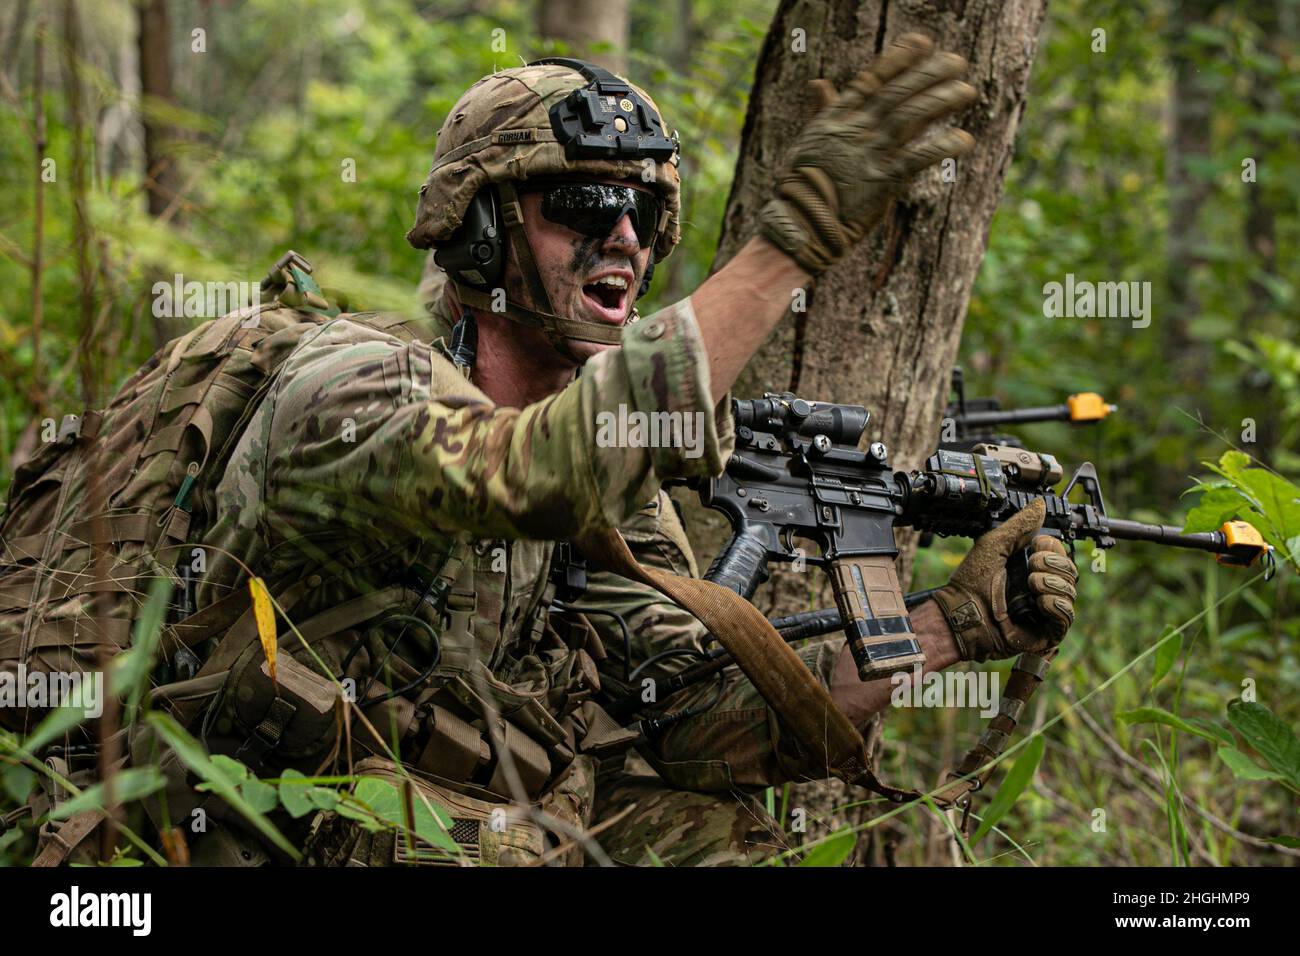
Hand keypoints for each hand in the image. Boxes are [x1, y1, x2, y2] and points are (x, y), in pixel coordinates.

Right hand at [758, 33, 977, 276]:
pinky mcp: (883, 183)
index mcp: (834, 119)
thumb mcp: (806, 142)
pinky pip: (918, 159)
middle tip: (958, 62)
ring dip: (942, 102)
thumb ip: (822, 112)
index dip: (898, 60)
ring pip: (912, 118)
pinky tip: (964, 140)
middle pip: (898, 94)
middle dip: (930, 74)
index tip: (921, 44)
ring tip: (967, 92)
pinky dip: (942, 148)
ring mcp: (869, 156)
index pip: (871, 81)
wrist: (801, 226)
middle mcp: (854, 132)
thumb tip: (819, 83)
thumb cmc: (802, 187)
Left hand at [932, 499, 1079, 662]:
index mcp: (1031, 567)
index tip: (1035, 545)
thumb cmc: (972, 580)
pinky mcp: (1046, 631)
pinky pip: (1066, 616)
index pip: (1060, 553)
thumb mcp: (995, 544)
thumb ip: (1019, 525)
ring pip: (1070, 591)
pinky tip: (1040, 601)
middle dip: (1051, 564)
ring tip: (1031, 584)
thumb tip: (1040, 504)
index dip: (1052, 547)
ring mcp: (1045, 610)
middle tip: (1029, 566)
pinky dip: (1056, 604)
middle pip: (1070, 570)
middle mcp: (1042, 587)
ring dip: (1051, 583)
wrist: (962, 613)